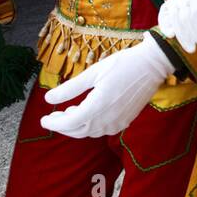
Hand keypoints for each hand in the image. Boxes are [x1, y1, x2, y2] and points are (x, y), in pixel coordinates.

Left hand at [39, 39, 173, 138]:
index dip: (54, 124)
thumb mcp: (93, 72)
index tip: (43, 120)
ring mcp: (118, 122)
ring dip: (77, 126)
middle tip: (52, 117)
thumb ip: (70, 88)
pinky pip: (102, 130)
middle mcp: (108, 118)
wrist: (153, 66)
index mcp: (98, 105)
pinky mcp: (126, 121)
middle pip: (78, 131)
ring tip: (70, 111)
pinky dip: (90, 126)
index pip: (69, 123)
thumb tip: (48, 99)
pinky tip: (88, 113)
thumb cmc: (122, 64)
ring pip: (90, 132)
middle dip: (63, 126)